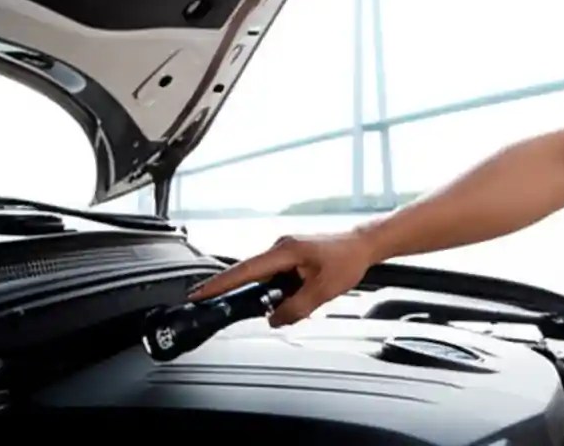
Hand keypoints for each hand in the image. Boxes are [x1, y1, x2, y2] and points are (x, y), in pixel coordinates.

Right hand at [187, 230, 375, 326]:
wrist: (364, 244)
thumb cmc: (348, 260)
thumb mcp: (323, 291)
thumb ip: (296, 308)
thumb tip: (274, 319)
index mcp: (284, 251)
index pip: (244, 271)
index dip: (220, 284)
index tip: (199, 293)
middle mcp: (280, 248)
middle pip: (250, 275)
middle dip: (241, 294)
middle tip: (224, 307)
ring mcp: (284, 251)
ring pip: (265, 278)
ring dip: (268, 295)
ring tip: (292, 301)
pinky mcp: (290, 256)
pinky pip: (275, 276)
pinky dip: (277, 290)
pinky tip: (296, 296)